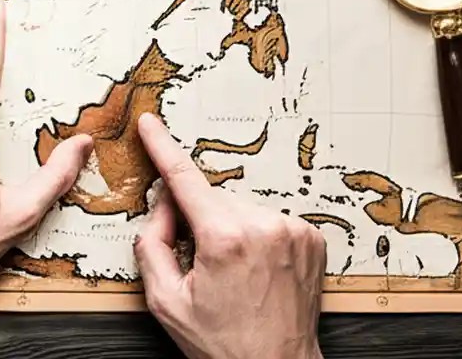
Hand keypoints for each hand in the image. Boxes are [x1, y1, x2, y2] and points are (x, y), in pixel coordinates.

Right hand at [134, 113, 324, 358]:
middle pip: (213, 199)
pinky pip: (268, 219)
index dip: (162, 147)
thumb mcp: (166, 301)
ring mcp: (292, 230)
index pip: (185, 179)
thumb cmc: (225, 345)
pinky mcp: (310, 237)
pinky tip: (256, 269)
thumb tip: (161, 209)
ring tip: (235, 274)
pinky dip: (256, 236)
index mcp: (224, 239)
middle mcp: (263, 226)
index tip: (151, 125)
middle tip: (200, 263)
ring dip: (230, 229)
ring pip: (241, 208)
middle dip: (199, 220)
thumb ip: (152, 245)